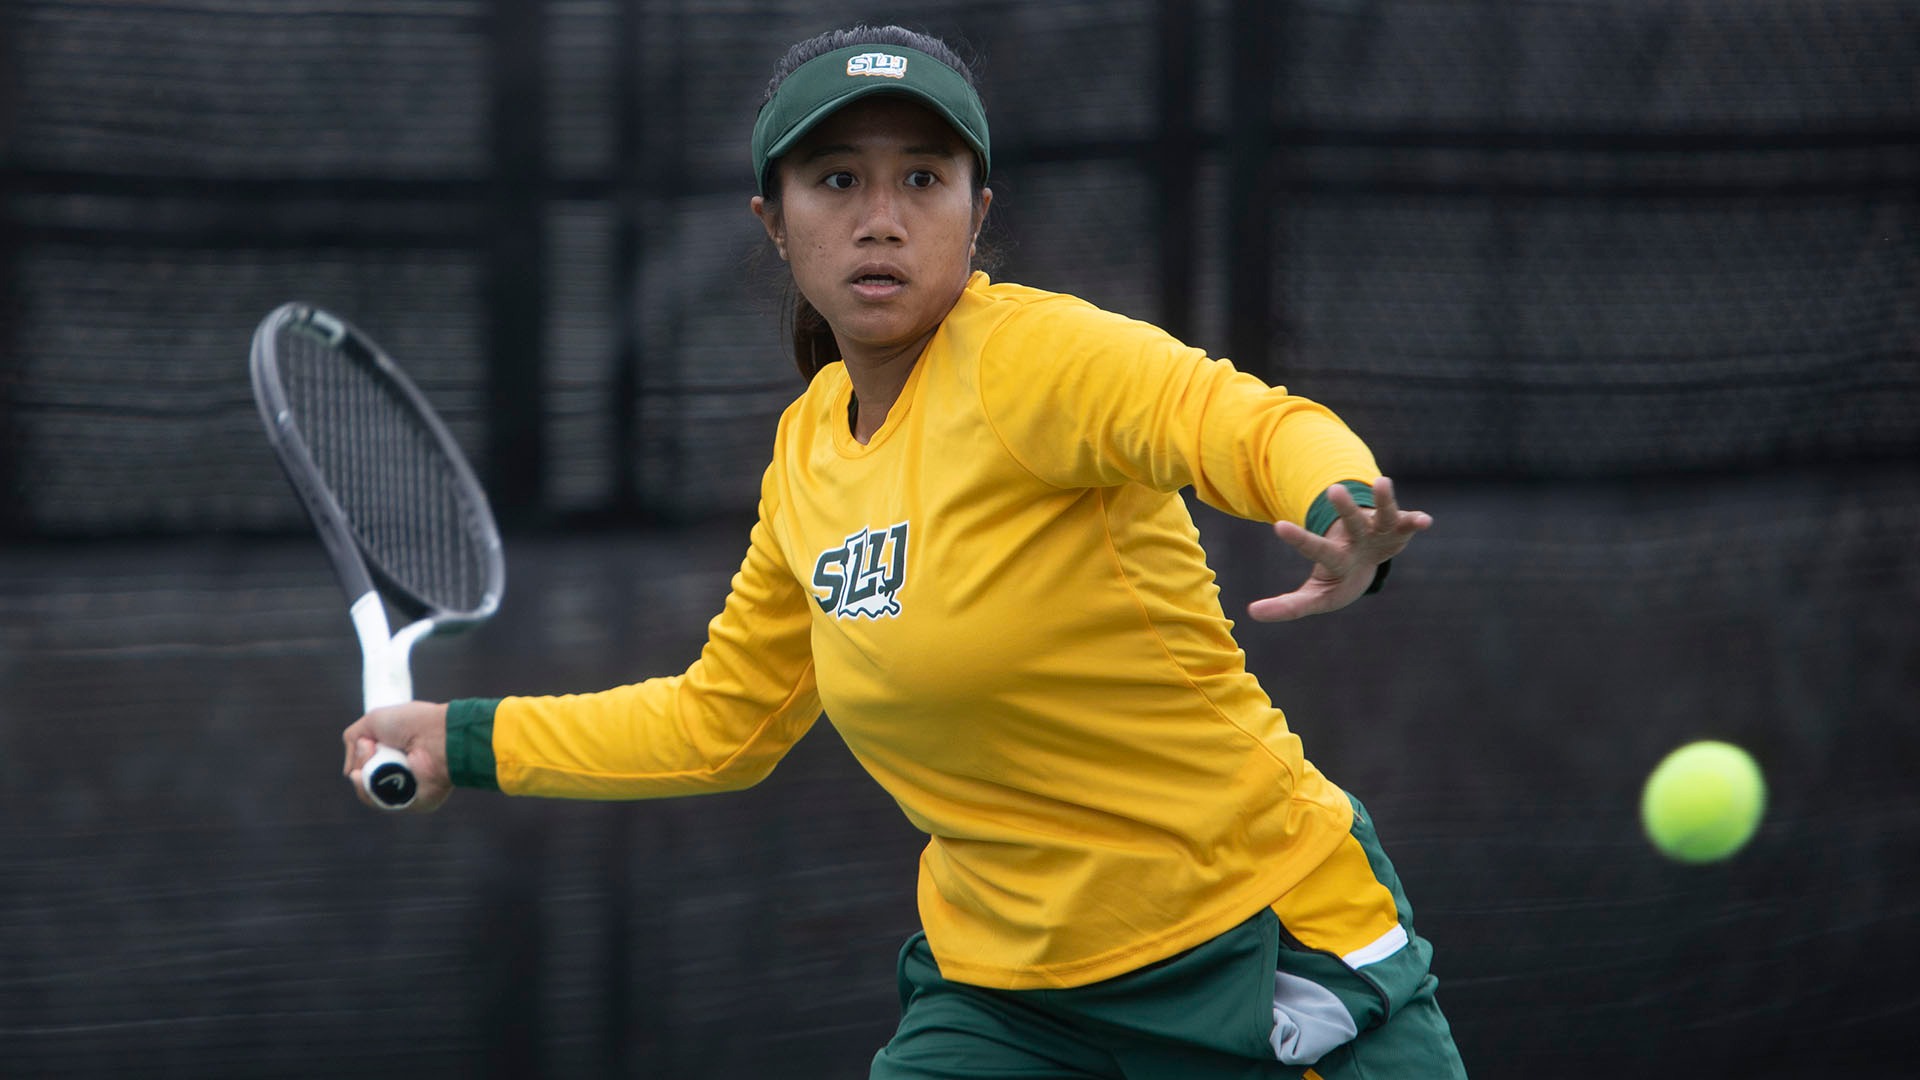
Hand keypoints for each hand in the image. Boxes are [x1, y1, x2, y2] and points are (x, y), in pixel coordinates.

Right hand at [342, 701, 452, 811]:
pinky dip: (372, 791)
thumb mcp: (372, 721)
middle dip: (359, 768)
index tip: (367, 743)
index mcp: (395, 754)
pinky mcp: (414, 802)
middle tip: (370, 749)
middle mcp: (401, 772)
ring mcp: (407, 788)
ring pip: (370, 795)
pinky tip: (372, 777)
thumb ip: (352, 740)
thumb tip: (349, 772)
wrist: (434, 734)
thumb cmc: (410, 723)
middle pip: (365, 782)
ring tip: (373, 760)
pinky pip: (384, 804)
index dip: (360, 759)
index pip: (367, 766)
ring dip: (363, 778)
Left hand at [1248, 477, 1431, 621]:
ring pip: (1382, 514)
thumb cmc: (1338, 578)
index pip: (1315, 548)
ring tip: (1383, 481)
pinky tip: (1425, 520)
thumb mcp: (1316, 596)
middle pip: (1350, 522)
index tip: (1278, 525)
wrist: (1367, 561)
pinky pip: (1409, 523)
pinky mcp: (1400, 530)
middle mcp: (1355, 538)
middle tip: (1333, 488)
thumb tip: (1251, 612)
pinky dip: (1416, 520)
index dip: (1299, 539)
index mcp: (1334, 556)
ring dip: (1384, 500)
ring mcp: (1378, 532)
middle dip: (1344, 508)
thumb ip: (1288, 605)